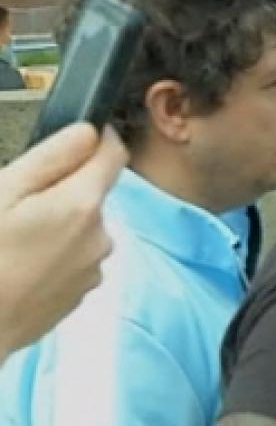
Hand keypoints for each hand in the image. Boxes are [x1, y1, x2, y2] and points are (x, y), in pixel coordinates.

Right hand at [0, 125, 126, 357]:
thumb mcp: (4, 192)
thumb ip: (51, 159)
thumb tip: (89, 132)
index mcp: (82, 206)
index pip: (114, 155)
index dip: (97, 142)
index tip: (76, 142)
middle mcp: (100, 237)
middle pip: (91, 195)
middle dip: (60, 192)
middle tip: (16, 208)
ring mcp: (94, 268)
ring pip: (82, 229)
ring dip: (56, 226)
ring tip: (13, 241)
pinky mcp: (82, 293)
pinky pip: (74, 258)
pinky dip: (53, 255)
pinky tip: (20, 265)